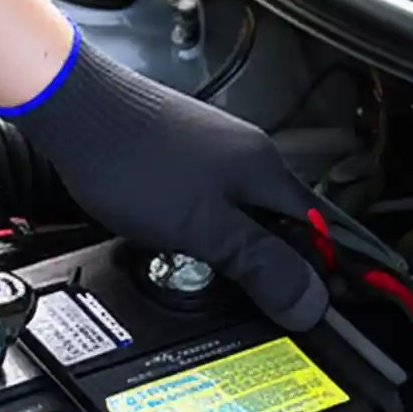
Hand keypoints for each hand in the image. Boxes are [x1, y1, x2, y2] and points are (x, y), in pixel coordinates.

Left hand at [3, 35, 327, 330]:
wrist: (74, 110)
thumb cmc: (130, 161)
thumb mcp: (203, 230)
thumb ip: (259, 264)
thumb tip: (309, 301)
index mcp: (264, 170)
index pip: (323, 228)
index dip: (331, 269)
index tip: (338, 299)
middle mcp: (248, 153)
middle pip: (288, 219)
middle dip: (291, 260)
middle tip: (284, 302)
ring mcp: (216, 150)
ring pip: (252, 209)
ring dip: (255, 245)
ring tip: (246, 281)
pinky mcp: (186, 154)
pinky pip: (220, 200)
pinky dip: (222, 229)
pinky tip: (200, 246)